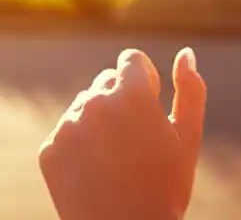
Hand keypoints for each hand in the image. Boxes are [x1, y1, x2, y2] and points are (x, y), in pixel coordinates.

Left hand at [38, 46, 206, 219]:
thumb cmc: (164, 188)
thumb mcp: (187, 139)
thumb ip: (191, 90)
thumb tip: (186, 53)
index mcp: (132, 94)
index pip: (131, 59)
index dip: (145, 81)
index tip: (150, 105)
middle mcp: (95, 102)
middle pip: (106, 81)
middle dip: (121, 100)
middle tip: (135, 141)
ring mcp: (68, 126)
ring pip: (84, 106)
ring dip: (99, 121)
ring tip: (115, 159)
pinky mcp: (49, 149)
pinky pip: (66, 132)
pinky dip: (79, 146)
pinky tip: (95, 171)